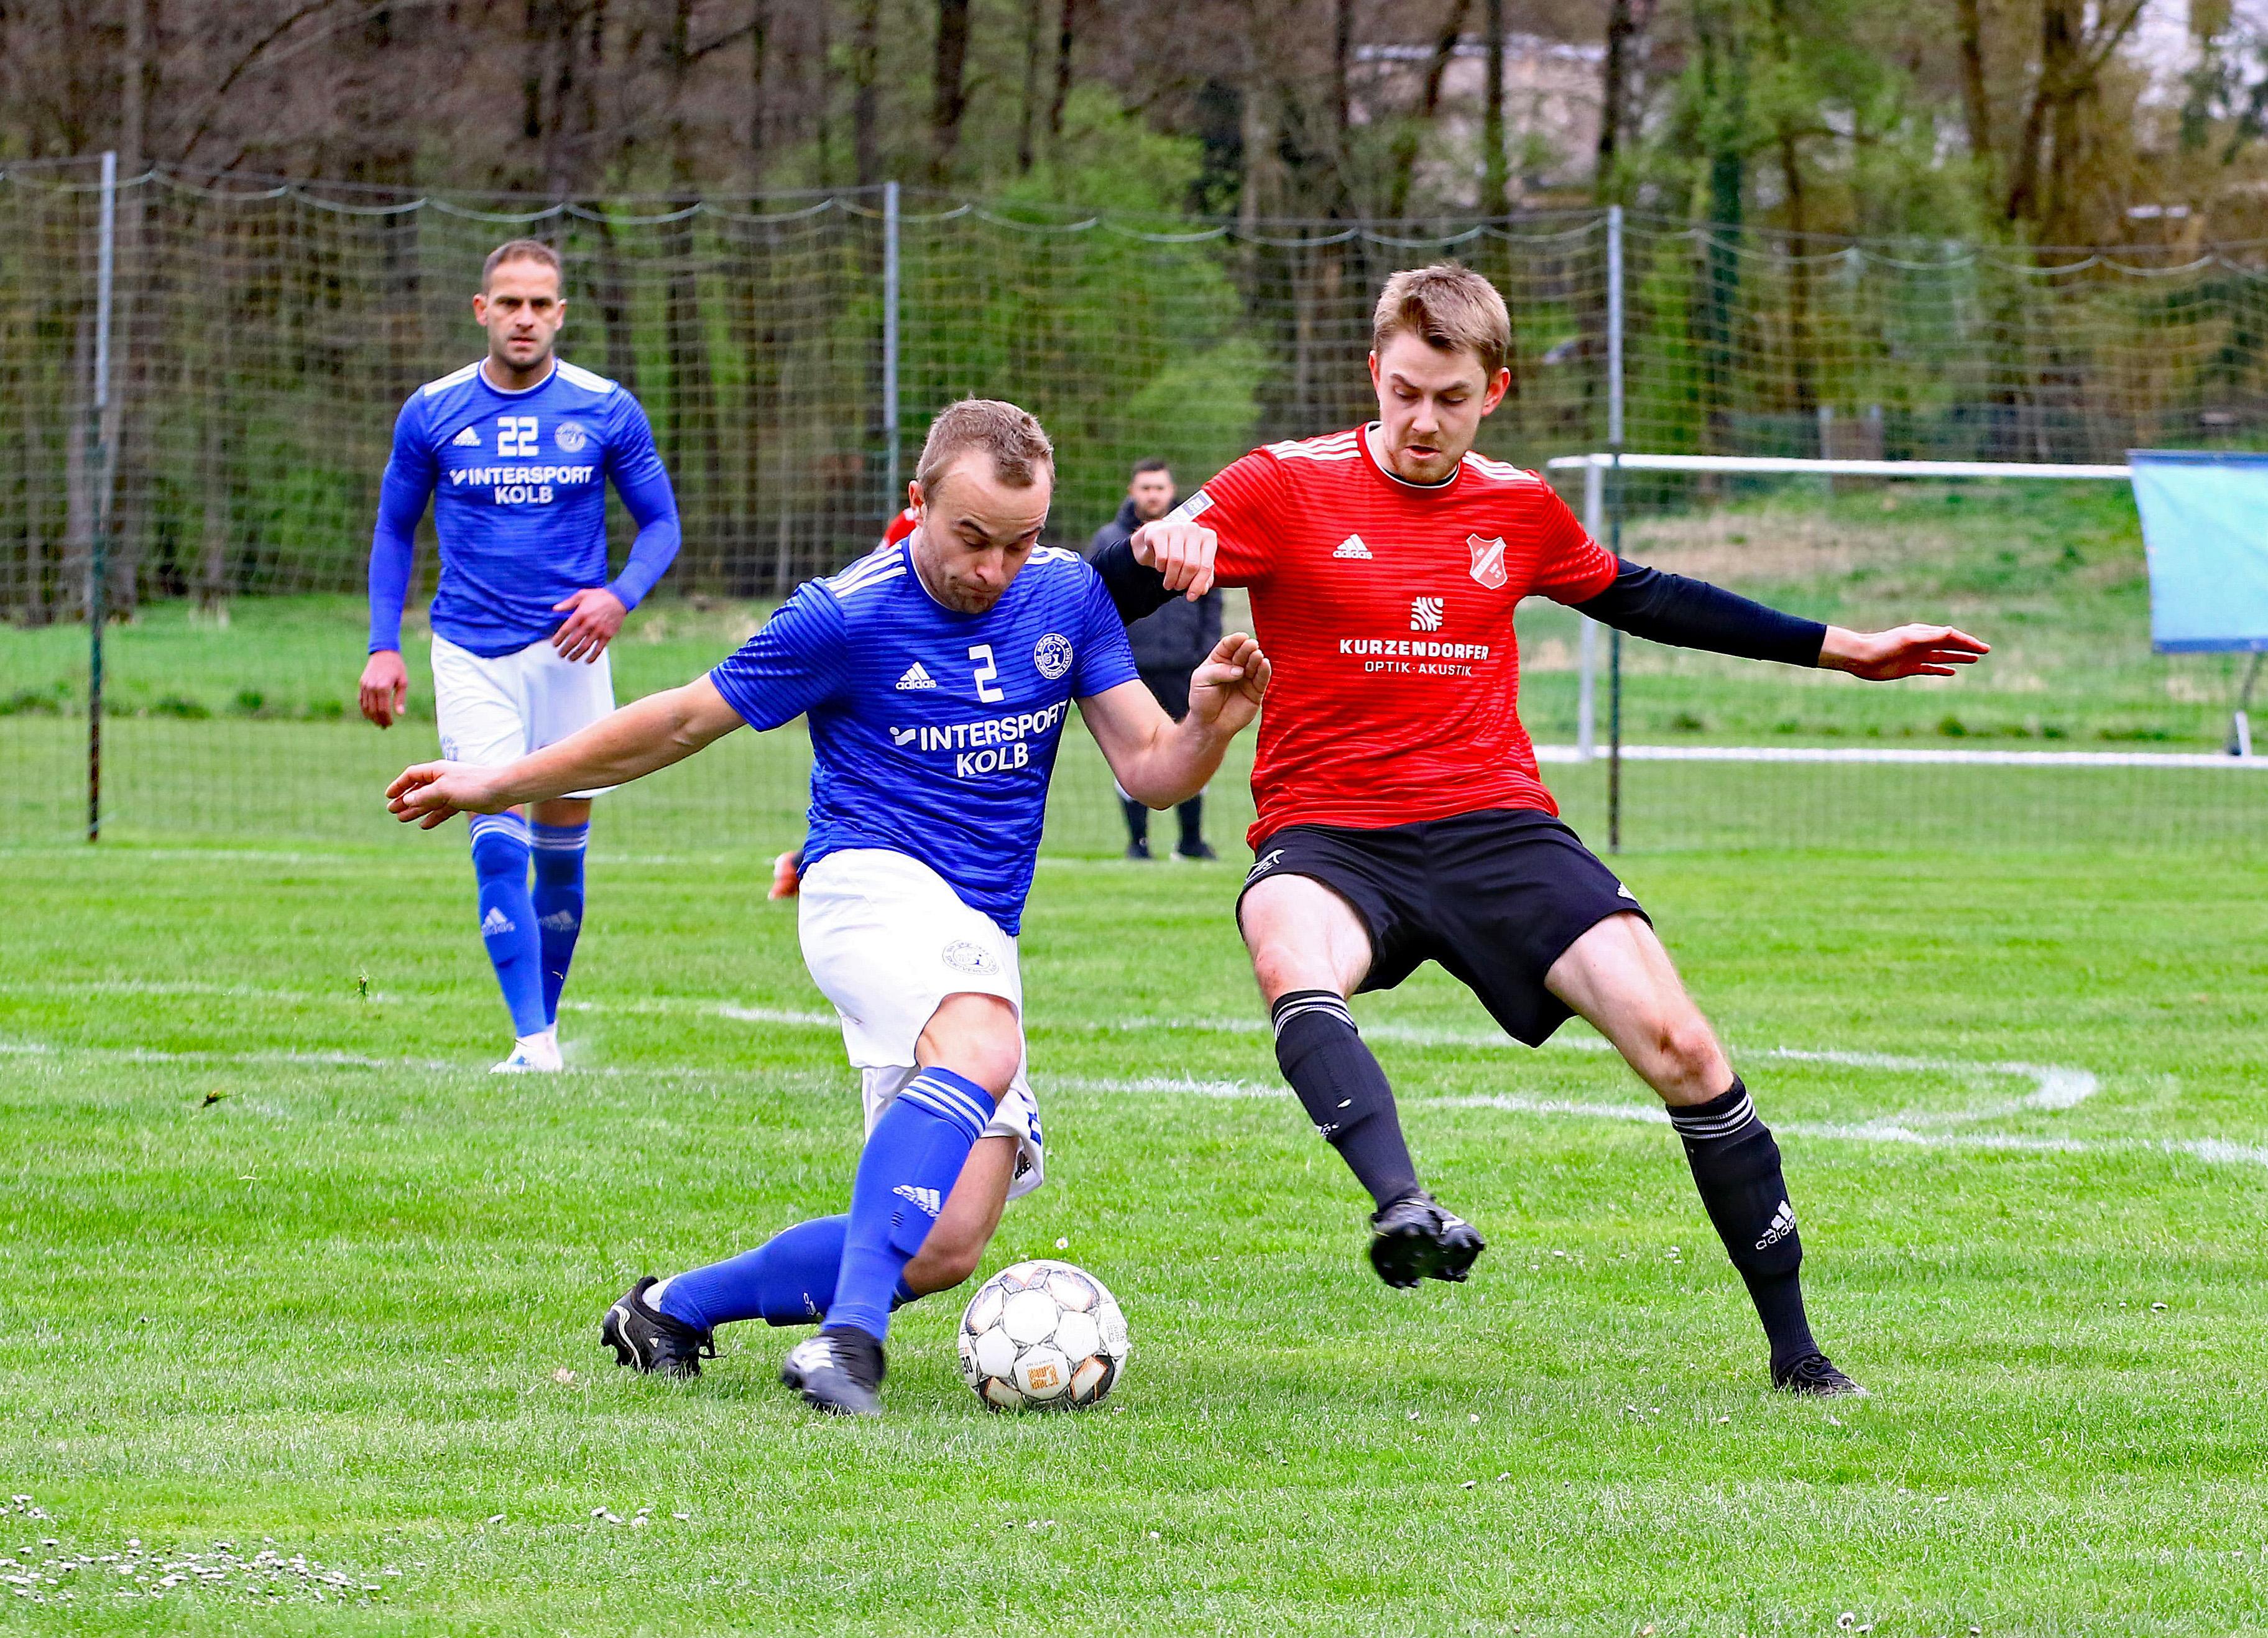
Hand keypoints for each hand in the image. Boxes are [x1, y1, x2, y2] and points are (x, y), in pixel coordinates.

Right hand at [359, 650, 407, 727]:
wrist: (383, 654)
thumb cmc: (397, 668)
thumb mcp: (403, 682)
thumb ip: (400, 698)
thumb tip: (400, 714)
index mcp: (383, 686)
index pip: (383, 709)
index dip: (386, 718)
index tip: (390, 724)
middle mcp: (372, 686)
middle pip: (373, 710)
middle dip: (379, 720)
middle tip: (384, 726)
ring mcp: (365, 685)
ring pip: (365, 706)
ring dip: (371, 717)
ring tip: (378, 723)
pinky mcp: (361, 684)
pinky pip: (361, 700)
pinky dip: (364, 709)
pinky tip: (370, 715)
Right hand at [386, 761, 509, 828]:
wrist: (500, 790)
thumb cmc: (472, 785)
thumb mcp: (443, 790)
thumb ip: (424, 795)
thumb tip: (406, 800)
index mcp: (437, 770)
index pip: (412, 775)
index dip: (399, 785)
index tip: (388, 796)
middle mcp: (443, 779)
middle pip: (419, 789)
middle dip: (405, 800)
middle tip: (392, 811)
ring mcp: (453, 791)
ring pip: (430, 801)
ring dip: (416, 810)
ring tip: (402, 819)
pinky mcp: (462, 801)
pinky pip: (443, 810)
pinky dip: (434, 816)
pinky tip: (424, 825)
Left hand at [551, 587, 626, 661]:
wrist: (620, 599)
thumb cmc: (600, 596)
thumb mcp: (582, 595)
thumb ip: (568, 603)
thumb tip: (555, 609)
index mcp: (581, 614)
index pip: (566, 630)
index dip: (558, 638)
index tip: (554, 644)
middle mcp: (589, 624)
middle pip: (573, 641)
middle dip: (565, 649)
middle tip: (561, 654)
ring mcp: (599, 631)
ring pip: (584, 647)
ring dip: (576, 655)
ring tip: (570, 658)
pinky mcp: (607, 635)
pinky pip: (599, 649)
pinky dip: (592, 657)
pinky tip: (587, 661)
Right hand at [1128, 520, 1217, 600]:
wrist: (1156, 538)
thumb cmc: (1181, 553)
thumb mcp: (1195, 565)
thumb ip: (1203, 577)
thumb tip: (1203, 590)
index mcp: (1208, 537)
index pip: (1206, 566)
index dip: (1198, 585)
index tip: (1191, 598)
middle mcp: (1194, 529)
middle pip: (1191, 565)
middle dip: (1183, 582)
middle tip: (1176, 588)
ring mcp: (1176, 527)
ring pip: (1176, 561)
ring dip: (1171, 578)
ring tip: (1168, 584)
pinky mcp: (1159, 531)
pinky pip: (1162, 557)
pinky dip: (1161, 568)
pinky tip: (1161, 569)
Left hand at [1186, 632, 1269, 735]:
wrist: (1209, 725)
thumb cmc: (1202, 701)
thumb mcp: (1201, 681)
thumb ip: (1219, 672)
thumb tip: (1239, 671)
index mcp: (1219, 660)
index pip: (1228, 645)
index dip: (1235, 640)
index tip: (1242, 637)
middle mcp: (1234, 667)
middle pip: (1243, 652)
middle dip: (1247, 648)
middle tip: (1251, 646)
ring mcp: (1246, 678)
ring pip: (1254, 664)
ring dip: (1256, 658)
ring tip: (1257, 655)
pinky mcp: (1255, 691)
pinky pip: (1262, 679)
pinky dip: (1265, 671)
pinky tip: (1265, 664)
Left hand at [1819, 624, 1989, 680]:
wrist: (1862, 658)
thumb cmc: (1884, 645)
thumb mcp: (1910, 639)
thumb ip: (1931, 636)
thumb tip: (1952, 632)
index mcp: (1924, 634)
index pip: (1952, 637)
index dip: (1969, 642)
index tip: (1983, 648)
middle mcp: (1922, 644)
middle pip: (1950, 646)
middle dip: (1968, 648)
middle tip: (1986, 651)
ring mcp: (1916, 656)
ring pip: (1943, 657)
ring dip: (1959, 658)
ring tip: (1975, 660)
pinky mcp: (1909, 668)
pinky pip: (1930, 669)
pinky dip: (1942, 670)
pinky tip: (1952, 672)